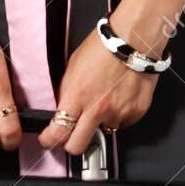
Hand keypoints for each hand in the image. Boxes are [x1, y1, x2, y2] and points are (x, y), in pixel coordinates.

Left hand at [39, 25, 158, 155]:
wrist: (133, 39)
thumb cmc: (103, 47)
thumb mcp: (73, 67)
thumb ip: (67, 92)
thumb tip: (63, 109)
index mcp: (77, 96)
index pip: (57, 132)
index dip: (49, 140)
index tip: (48, 140)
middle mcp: (97, 109)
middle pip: (77, 147)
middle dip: (72, 144)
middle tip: (73, 135)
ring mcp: (118, 113)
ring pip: (104, 132)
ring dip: (101, 122)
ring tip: (106, 100)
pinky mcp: (136, 112)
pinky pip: (124, 122)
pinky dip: (120, 114)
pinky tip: (120, 96)